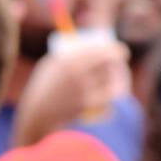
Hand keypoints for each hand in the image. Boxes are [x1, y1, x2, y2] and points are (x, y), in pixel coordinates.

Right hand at [11, 40, 128, 147]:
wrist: (38, 112)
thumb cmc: (45, 86)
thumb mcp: (52, 65)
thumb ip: (70, 56)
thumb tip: (93, 48)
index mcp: (68, 60)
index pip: (99, 51)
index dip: (114, 49)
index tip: (122, 50)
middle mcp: (76, 74)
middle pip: (108, 63)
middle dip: (119, 62)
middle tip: (122, 62)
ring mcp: (82, 90)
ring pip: (110, 82)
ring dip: (117, 80)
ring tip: (118, 79)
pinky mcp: (86, 106)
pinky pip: (108, 100)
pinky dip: (112, 98)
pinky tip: (113, 96)